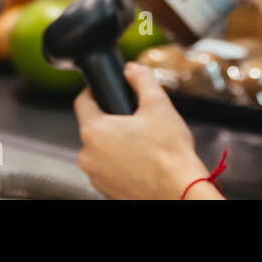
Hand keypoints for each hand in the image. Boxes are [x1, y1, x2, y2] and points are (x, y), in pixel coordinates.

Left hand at [73, 63, 219, 199]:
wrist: (179, 191)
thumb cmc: (169, 154)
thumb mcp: (157, 104)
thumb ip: (142, 79)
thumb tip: (132, 69)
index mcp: (94, 131)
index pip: (82, 102)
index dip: (93, 91)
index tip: (103, 90)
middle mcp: (89, 157)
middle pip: (93, 128)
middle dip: (111, 121)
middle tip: (133, 120)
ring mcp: (96, 177)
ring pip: (100, 151)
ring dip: (114, 145)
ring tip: (141, 144)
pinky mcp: (107, 192)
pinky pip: (108, 171)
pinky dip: (120, 165)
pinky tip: (141, 162)